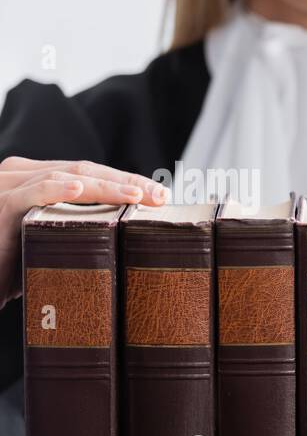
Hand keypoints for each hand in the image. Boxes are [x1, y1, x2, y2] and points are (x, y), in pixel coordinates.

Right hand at [0, 157, 168, 305]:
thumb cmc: (10, 264)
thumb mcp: (50, 241)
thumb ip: (77, 229)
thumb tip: (128, 239)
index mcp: (37, 179)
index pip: (90, 174)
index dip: (127, 181)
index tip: (162, 196)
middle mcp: (22, 175)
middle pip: (85, 171)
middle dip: (127, 182)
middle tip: (161, 197)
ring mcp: (8, 185)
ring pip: (66, 177)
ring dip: (106, 186)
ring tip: (136, 196)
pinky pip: (31, 192)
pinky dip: (56, 189)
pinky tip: (79, 190)